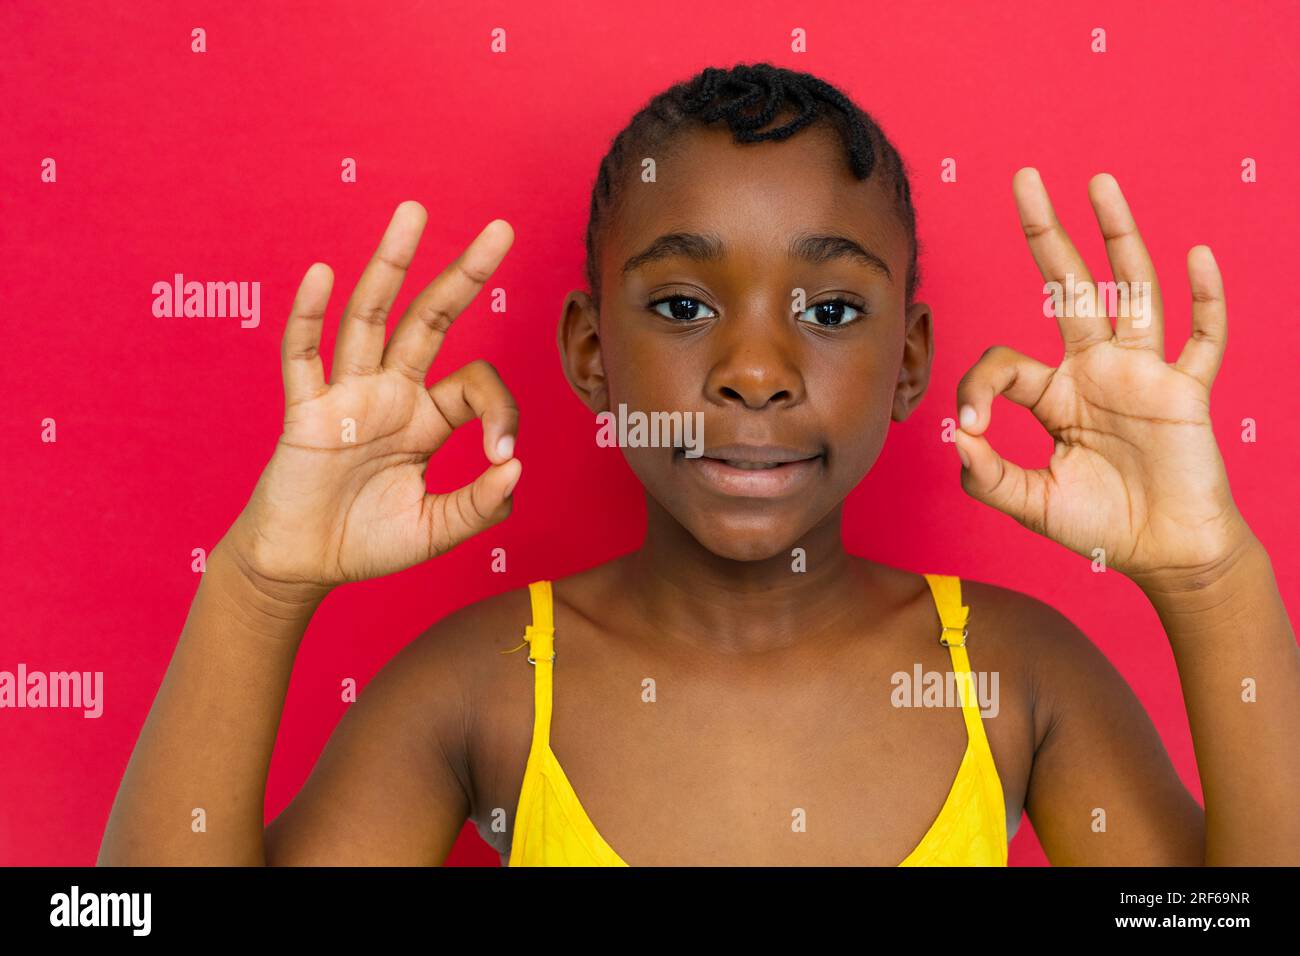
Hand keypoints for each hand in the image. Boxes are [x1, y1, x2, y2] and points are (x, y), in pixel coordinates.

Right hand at [224, 202, 521, 593]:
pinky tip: (323, 274)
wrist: (303, 566)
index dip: (502, 411)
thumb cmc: (367, 542)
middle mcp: (391, 392)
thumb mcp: (436, 530)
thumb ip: (480, 505)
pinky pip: (304, 357)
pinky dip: (309, 316)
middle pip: (431, 318)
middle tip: (501, 229)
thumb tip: (517, 469)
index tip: (503, 456)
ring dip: (391, 265)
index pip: (476, 383)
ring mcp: (348, 395)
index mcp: (428, 416)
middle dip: (465, 274)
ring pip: (370, 317)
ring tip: (414, 213)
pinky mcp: (307, 413)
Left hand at [954, 169, 1251, 586]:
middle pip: (1068, 286)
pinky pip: (1202, 339)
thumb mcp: (1031, 503)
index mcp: (1054, 393)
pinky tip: (1195, 257)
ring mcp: (1143, 372)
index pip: (1005, 361)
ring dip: (1117, 237)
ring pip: (1131, 291)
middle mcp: (1095, 369)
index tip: (972, 429)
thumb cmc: (1101, 525)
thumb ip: (988, 475)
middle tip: (1024, 179)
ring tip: (1099, 184)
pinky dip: (1204, 300)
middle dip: (1045, 234)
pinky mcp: (1185, 390)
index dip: (978, 389)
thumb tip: (956, 437)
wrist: (1164, 553)